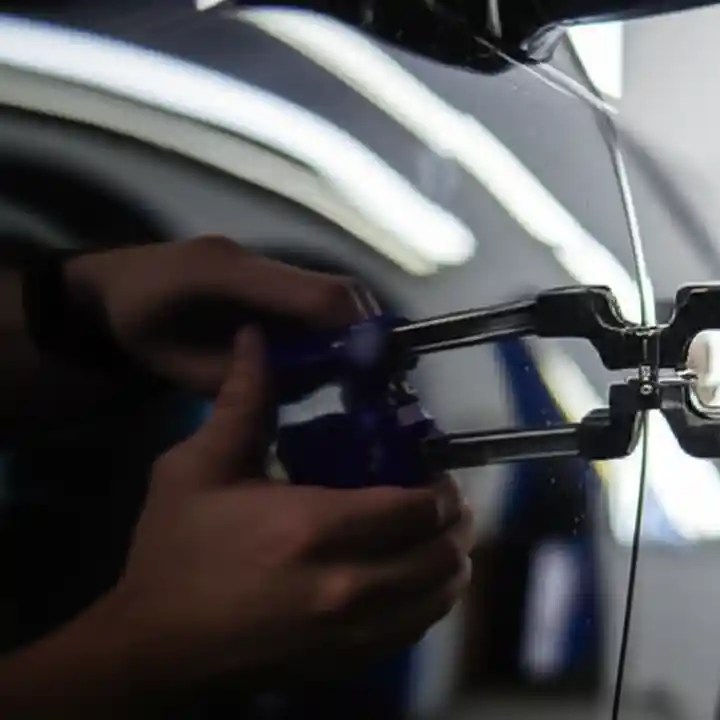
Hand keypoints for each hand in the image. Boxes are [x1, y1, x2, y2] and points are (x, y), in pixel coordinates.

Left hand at [64, 235, 366, 391]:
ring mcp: (256, 257)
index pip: (313, 297)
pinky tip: (328, 352)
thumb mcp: (180, 369)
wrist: (99, 290)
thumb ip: (243, 375)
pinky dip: (331, 319)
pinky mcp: (259, 267)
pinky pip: (310, 289)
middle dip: (366, 328)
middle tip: (380, 371)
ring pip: (329, 285)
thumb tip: (311, 377)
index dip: (353, 331)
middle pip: (335, 285)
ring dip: (351, 324)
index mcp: (226, 276)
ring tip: (358, 367)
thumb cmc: (135, 333)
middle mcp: (249, 257)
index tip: (376, 367)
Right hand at [104, 328, 472, 697]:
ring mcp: (352, 632)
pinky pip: (416, 630)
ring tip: (439, 538)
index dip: (439, 486)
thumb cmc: (174, 552)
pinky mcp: (348, 661)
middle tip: (444, 502)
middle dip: (454, 522)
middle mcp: (347, 584)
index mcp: (315, 527)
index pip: (418, 507)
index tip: (431, 471)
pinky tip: (416, 581)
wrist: (152, 646)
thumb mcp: (197, 470)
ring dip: (451, 563)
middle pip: (442, 552)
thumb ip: (242, 405)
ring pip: (439, 597)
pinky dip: (429, 602)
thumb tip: (258, 338)